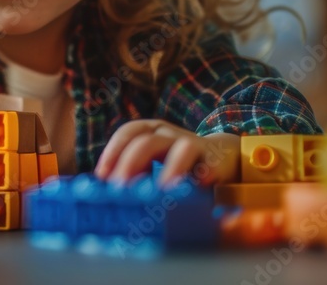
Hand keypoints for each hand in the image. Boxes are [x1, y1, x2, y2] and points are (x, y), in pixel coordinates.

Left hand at [94, 120, 239, 185]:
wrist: (223, 156)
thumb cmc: (178, 164)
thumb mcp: (154, 162)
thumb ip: (134, 172)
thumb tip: (104, 193)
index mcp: (151, 133)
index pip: (128, 132)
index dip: (113, 151)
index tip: (103, 176)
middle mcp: (169, 135)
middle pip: (147, 142)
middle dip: (131, 163)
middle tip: (122, 187)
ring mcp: (194, 146)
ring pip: (182, 149)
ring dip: (172, 168)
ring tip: (163, 188)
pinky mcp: (216, 160)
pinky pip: (212, 164)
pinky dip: (206, 173)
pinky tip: (201, 184)